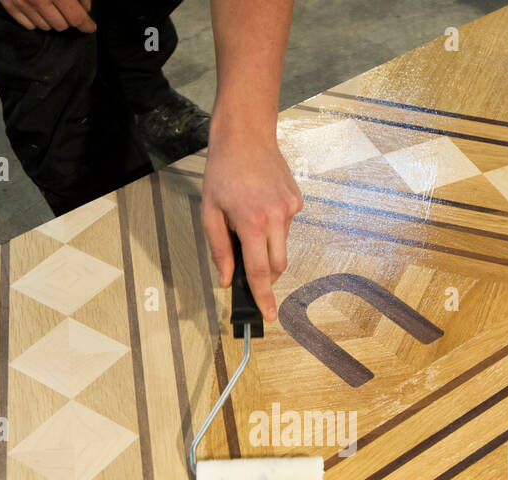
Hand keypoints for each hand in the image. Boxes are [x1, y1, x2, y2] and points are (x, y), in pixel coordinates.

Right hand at [0, 0, 94, 31]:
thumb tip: (85, 8)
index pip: (76, 18)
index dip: (86, 25)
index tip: (90, 27)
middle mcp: (39, 0)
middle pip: (62, 26)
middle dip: (68, 18)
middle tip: (67, 7)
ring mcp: (22, 3)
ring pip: (45, 27)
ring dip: (52, 19)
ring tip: (51, 4)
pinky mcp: (9, 4)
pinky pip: (29, 25)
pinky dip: (36, 19)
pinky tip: (37, 7)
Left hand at [200, 120, 302, 320]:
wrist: (246, 136)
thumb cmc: (223, 172)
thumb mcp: (210, 212)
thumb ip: (219, 249)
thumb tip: (228, 279)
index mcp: (253, 223)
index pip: (261, 272)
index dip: (264, 297)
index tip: (270, 315)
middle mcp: (277, 218)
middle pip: (278, 265)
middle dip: (267, 275)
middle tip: (249, 267)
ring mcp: (291, 208)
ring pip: (282, 245)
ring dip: (267, 245)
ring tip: (249, 218)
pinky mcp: (297, 200)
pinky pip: (287, 226)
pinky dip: (274, 226)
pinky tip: (261, 205)